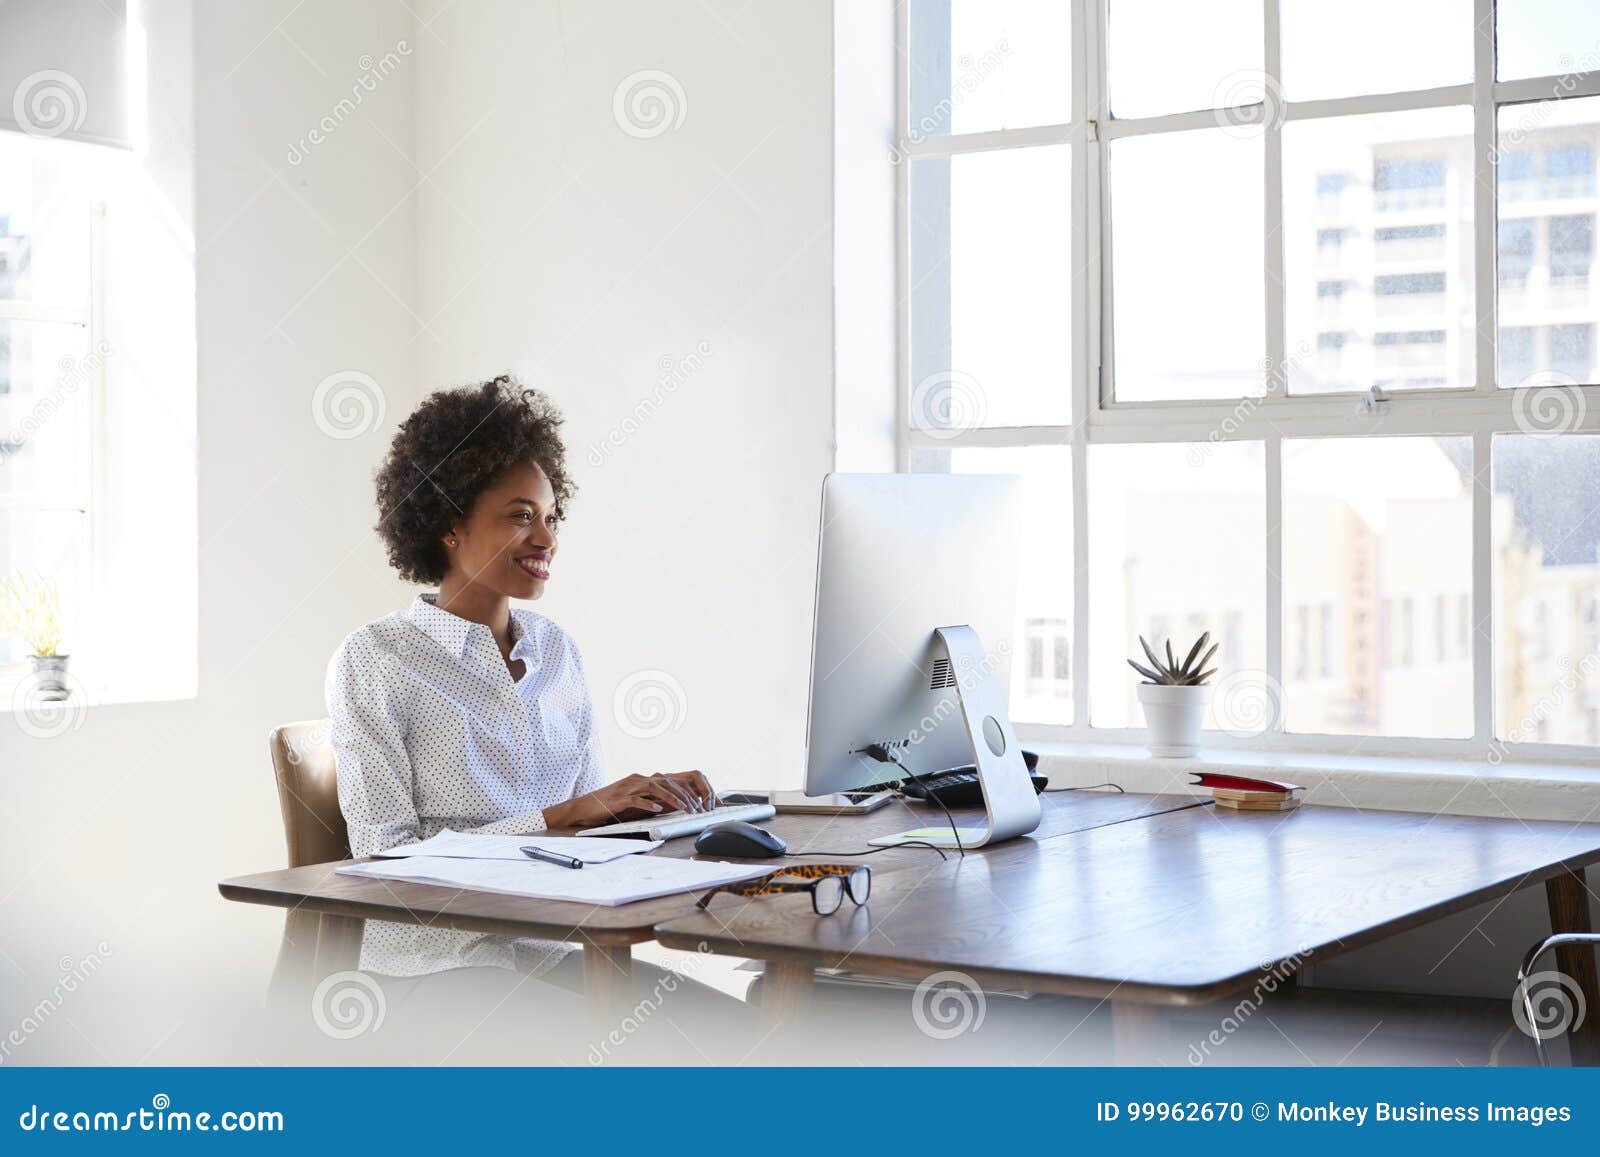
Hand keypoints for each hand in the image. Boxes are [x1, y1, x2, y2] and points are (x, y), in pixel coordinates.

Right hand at [543, 770, 717, 828]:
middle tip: (699, 809)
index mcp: (645, 780)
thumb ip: (656, 802)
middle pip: (668, 781)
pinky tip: (658, 809)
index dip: (690, 789)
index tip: (704, 802)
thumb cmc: (612, 807)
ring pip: (656, 787)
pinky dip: (648, 803)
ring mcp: (628, 787)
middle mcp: (638, 779)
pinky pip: (635, 799)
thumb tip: (678, 807)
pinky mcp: (617, 798)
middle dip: (686, 795)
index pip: (673, 780)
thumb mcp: (639, 804)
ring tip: (686, 809)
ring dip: (673, 798)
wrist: (584, 808)